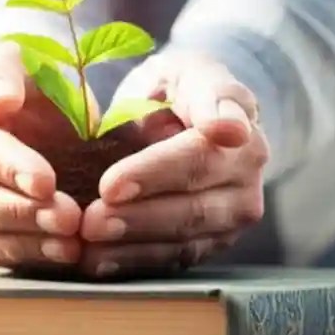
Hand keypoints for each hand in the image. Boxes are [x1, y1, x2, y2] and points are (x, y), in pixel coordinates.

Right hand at [0, 41, 84, 269]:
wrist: (28, 105)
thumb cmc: (21, 78)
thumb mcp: (14, 58)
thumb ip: (0, 75)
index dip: (9, 168)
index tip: (46, 181)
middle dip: (24, 212)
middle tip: (69, 217)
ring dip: (32, 240)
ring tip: (73, 242)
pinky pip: (0, 252)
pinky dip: (33, 257)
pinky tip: (66, 253)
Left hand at [79, 51, 269, 276]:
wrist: (185, 116)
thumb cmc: (177, 90)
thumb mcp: (186, 71)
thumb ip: (206, 92)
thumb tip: (229, 128)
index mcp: (244, 135)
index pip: (199, 159)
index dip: (153, 174)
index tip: (110, 185)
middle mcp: (246, 183)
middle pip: (193, 209)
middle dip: (136, 219)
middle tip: (89, 222)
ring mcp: (232, 219)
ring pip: (183, 242)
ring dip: (131, 247)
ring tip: (87, 245)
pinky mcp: (210, 244)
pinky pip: (172, 261)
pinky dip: (133, 263)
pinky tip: (97, 262)